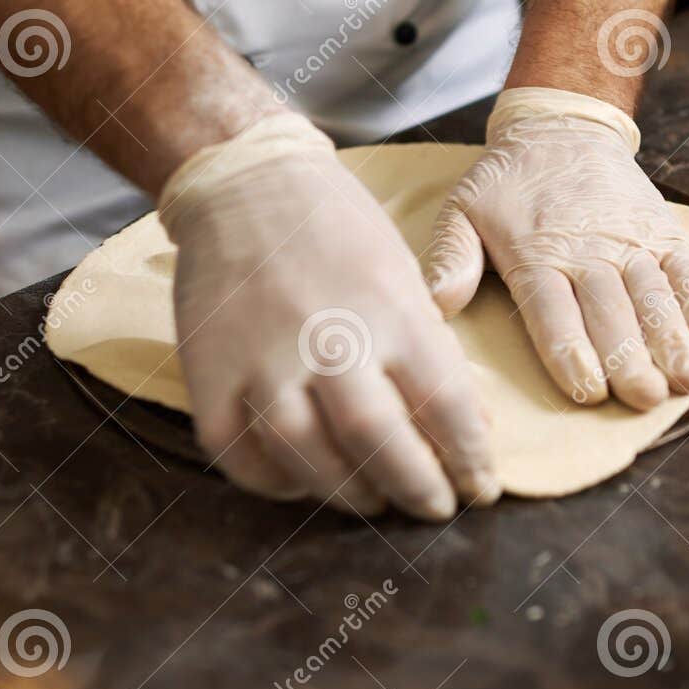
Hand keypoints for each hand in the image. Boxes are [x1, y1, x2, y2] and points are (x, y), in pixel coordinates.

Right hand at [159, 116, 497, 519]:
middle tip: (434, 508)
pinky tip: (303, 482)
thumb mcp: (403, 274)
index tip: (479, 487)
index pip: (446, 406)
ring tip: (375, 500)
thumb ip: (430, 350)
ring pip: (309, 458)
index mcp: (390, 309)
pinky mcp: (209, 371)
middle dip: (418, 489)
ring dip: (351, 494)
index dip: (470, 459)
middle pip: (380, 443)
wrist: (246, 181)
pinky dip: (274, 482)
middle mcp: (327, 337)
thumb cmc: (337, 227)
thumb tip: (465, 427)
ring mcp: (261, 357)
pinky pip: (238, 454)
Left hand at [423, 88, 688, 408]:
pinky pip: (686, 270)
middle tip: (642, 398)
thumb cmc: (507, 183)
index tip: (587, 390)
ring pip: (654, 297)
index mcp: (536, 256)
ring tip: (685, 380)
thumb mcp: (462, 210)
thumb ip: (449, 258)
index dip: (572, 353)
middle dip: (629, 360)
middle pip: (611, 313)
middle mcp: (588, 252)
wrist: (562, 128)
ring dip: (672, 340)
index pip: (554, 314)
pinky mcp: (661, 232)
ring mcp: (630, 242)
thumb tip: (435, 304)